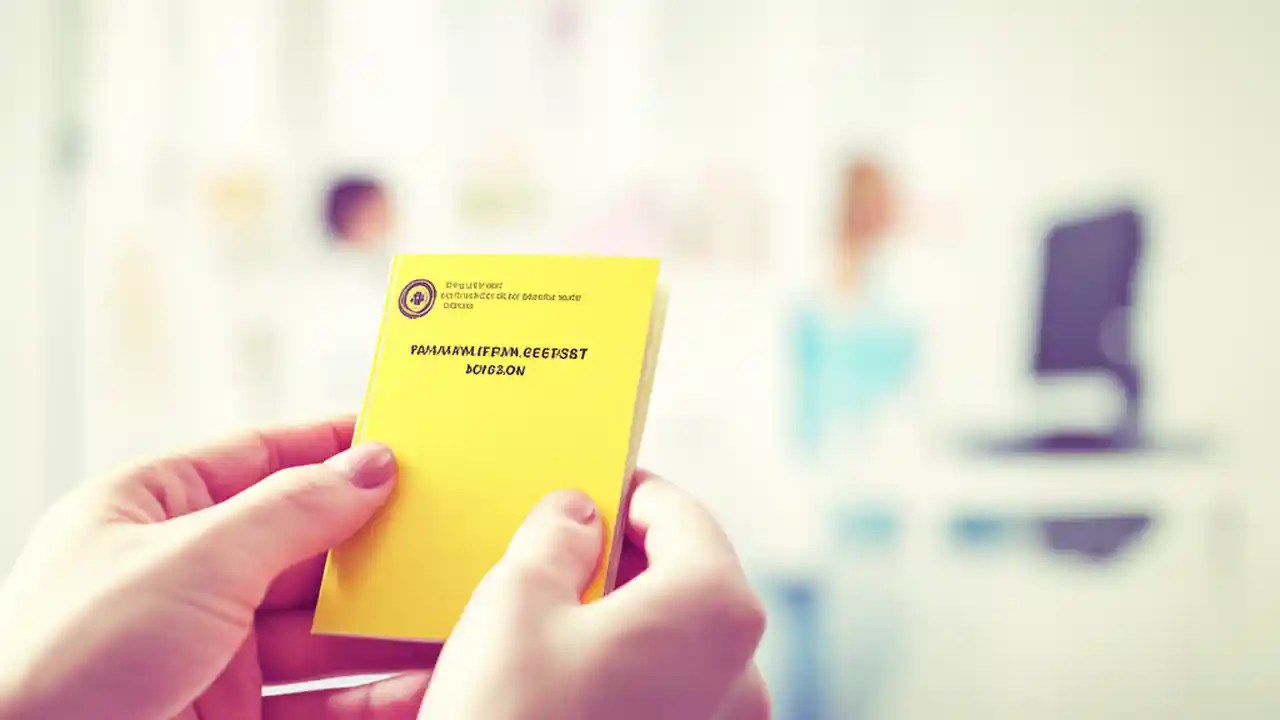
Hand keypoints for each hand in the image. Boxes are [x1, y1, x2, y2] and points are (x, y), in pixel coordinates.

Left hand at [0, 418, 437, 719]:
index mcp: (150, 512)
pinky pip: (317, 701)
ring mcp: (204, 654)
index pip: (260, 458)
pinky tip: (420, 682)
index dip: (334, 447)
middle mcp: (180, 578)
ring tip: (451, 611)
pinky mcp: (226, 719)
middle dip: (374, 543)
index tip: (411, 440)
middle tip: (451, 529)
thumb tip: (373, 465)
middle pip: (301, 546)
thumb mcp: (193, 559)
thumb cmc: (60, 662)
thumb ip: (293, 511)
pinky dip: (371, 695)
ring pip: (318, 631)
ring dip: (382, 625)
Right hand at [419, 474, 769, 719]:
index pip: (682, 514)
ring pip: (676, 637)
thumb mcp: (517, 598)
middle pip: (687, 576)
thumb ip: (558, 535)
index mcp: (716, 606)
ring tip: (550, 606)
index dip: (629, 489)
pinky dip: (625, 663)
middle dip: (623, 554)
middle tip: (559, 543)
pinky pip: (666, 688)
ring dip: (622, 611)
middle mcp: (740, 669)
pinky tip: (564, 668)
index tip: (590, 484)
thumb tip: (577, 513)